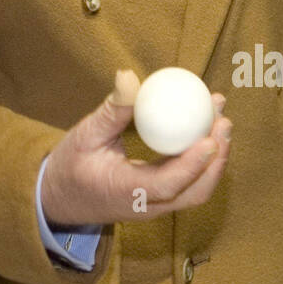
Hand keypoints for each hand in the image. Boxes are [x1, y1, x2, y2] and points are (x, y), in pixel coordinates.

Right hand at [40, 70, 230, 226]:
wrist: (58, 198)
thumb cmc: (70, 165)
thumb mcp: (85, 134)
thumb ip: (112, 110)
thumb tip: (129, 77)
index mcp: (125, 192)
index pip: (168, 184)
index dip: (194, 163)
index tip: (211, 137)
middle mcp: (146, 206)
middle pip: (194, 192)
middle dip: (217, 159)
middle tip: (224, 120)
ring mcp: (154, 207)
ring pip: (196, 191)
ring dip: (215, 159)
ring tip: (221, 120)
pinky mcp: (158, 201)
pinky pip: (188, 185)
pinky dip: (203, 161)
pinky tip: (205, 132)